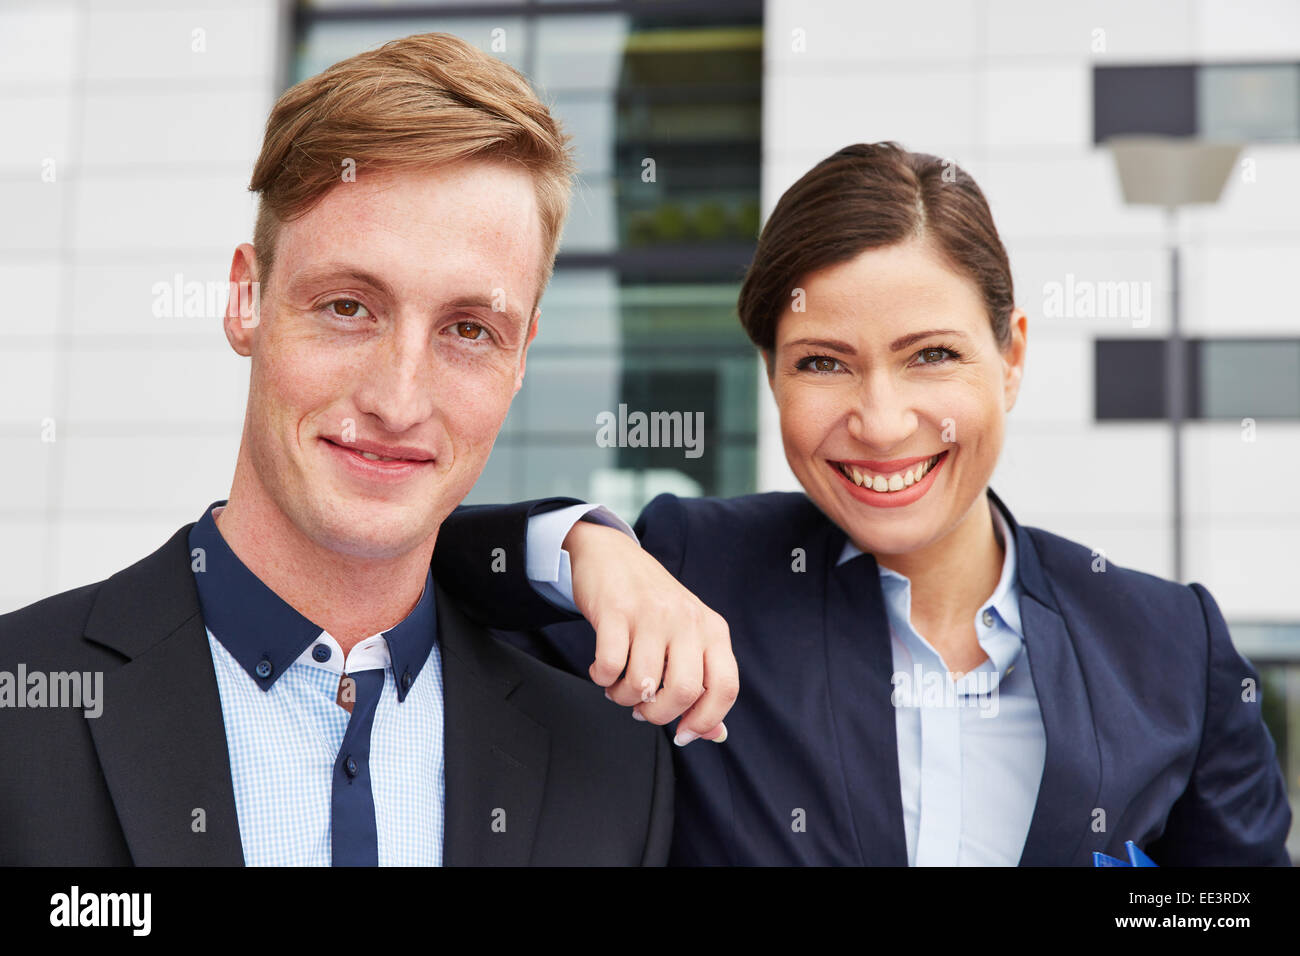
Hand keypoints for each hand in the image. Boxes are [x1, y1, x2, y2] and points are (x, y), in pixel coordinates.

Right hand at [563, 520, 735, 744]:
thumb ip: (703, 684)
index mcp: (712, 629)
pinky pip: (610, 664)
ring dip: (623, 697)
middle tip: (642, 710)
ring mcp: (652, 613)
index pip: (725, 687)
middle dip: (658, 715)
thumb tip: (715, 734)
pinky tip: (601, 670)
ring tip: (618, 687)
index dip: (706, 721)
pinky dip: (602, 678)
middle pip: (684, 691)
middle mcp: (687, 619)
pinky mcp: (615, 610)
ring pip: (643, 683)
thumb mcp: (687, 637)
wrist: (611, 554)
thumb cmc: (652, 603)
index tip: (683, 734)